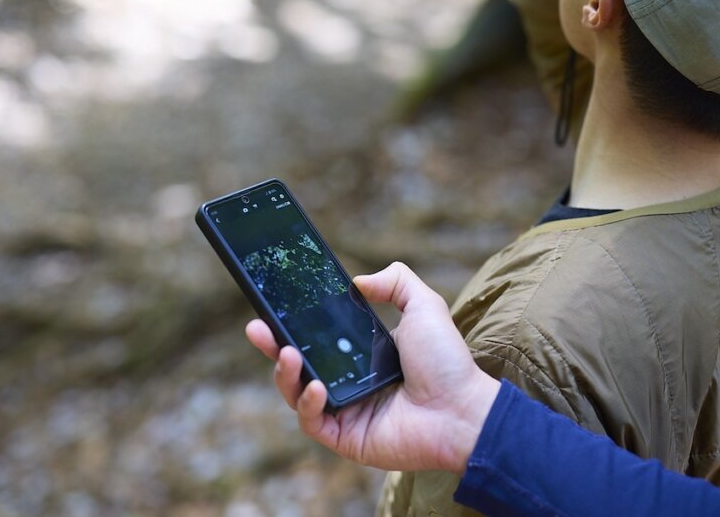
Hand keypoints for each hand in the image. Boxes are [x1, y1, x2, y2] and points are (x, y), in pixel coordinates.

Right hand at [245, 262, 499, 474]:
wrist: (463, 409)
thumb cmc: (447, 362)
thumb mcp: (424, 305)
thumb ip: (396, 282)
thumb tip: (359, 281)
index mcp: (363, 354)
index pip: (318, 338)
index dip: (293, 324)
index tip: (274, 307)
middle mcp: (350, 381)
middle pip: (298, 365)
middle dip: (273, 347)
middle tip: (257, 328)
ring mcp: (345, 410)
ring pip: (297, 393)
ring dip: (285, 373)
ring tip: (289, 355)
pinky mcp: (346, 438)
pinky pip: (312, 422)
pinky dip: (307, 404)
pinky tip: (316, 387)